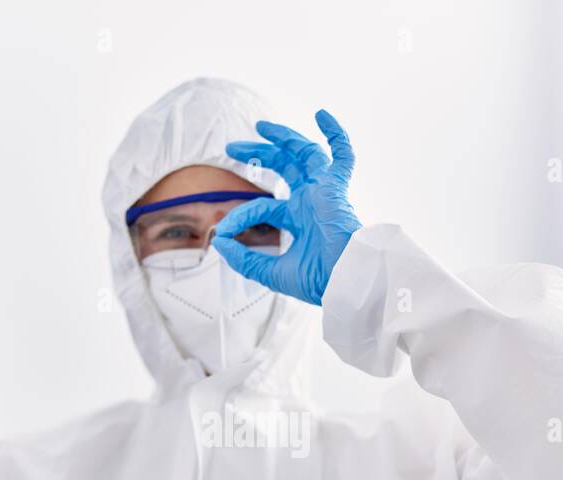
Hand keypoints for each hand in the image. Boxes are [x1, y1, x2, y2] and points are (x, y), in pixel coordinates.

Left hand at [212, 109, 361, 305]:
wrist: (344, 282)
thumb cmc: (316, 281)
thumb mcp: (270, 271)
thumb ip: (244, 259)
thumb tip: (218, 241)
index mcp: (299, 220)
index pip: (263, 207)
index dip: (239, 216)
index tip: (222, 233)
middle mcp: (312, 202)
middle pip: (285, 168)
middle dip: (259, 154)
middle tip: (232, 147)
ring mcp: (325, 192)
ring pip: (306, 153)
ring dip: (284, 137)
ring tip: (261, 125)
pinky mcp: (337, 187)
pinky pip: (343, 154)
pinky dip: (336, 133)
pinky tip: (321, 114)